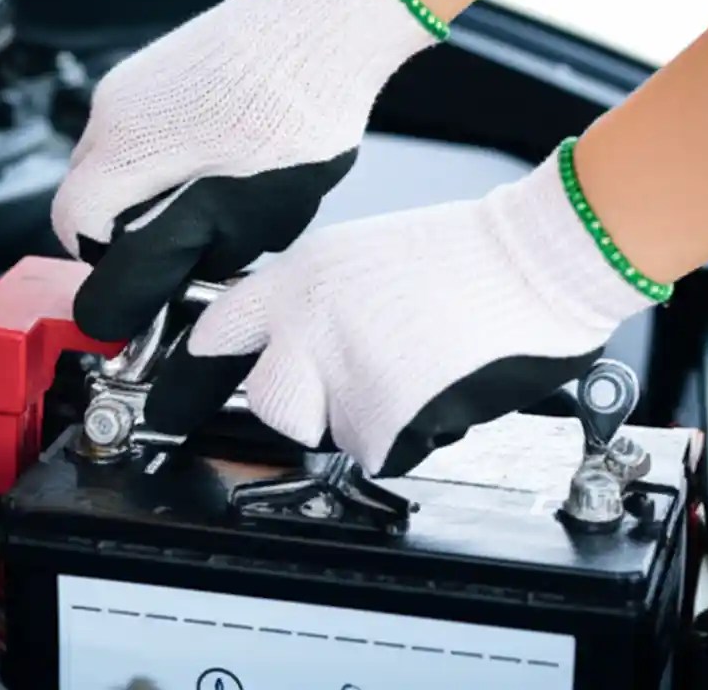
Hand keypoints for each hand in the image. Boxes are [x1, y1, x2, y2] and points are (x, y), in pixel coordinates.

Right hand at [52, 0, 436, 342]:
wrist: (322, 31)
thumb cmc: (298, 116)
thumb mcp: (250, 220)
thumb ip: (190, 259)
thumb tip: (167, 286)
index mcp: (125, 153)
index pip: (77, 234)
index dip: (109, 272)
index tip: (137, 294)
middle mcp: (112, 116)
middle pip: (86, 200)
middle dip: (123, 238)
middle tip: (174, 255)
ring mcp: (129, 88)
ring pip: (110, 167)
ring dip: (142, 198)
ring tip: (206, 202)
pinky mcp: (152, 72)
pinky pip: (135, 134)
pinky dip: (158, 161)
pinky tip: (216, 160)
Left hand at [143, 150, 655, 476]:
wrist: (537, 259)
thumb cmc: (463, 255)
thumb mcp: (358, 256)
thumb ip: (307, 303)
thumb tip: (277, 346)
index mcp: (298, 281)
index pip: (213, 338)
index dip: (190, 379)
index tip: (170, 406)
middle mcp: (310, 328)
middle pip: (269, 407)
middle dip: (302, 410)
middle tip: (348, 389)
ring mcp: (348, 376)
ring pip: (335, 433)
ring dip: (369, 418)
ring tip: (415, 368)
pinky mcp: (392, 420)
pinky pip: (386, 452)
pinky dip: (412, 433)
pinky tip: (439, 386)